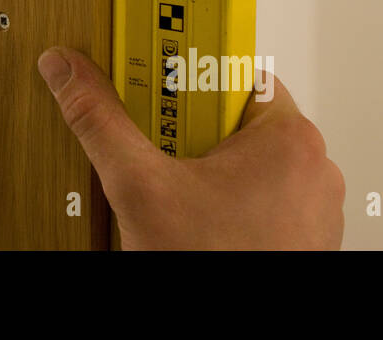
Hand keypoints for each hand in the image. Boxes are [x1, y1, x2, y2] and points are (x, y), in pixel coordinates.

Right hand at [38, 47, 343, 248]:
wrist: (241, 337)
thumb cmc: (218, 269)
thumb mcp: (141, 187)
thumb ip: (99, 120)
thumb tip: (70, 72)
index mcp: (290, 137)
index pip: (232, 70)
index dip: (185, 76)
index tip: (152, 81)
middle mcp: (313, 167)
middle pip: (232, 116)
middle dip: (186, 130)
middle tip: (154, 150)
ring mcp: (312, 207)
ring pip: (244, 160)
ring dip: (202, 168)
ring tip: (172, 192)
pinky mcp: (303, 238)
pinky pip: (259, 197)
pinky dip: (224, 201)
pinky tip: (193, 221)